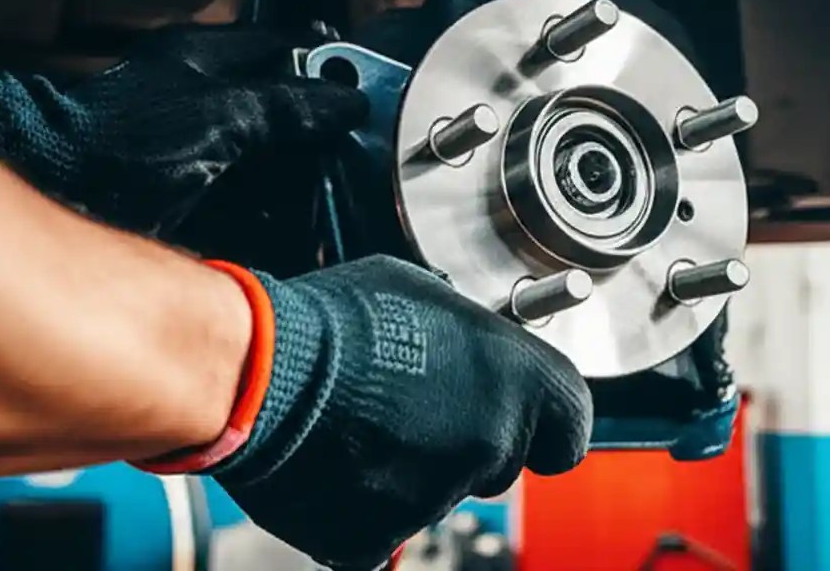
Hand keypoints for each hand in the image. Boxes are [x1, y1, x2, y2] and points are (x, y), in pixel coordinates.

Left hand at [0, 24, 365, 234]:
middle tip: (361, 153)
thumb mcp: (217, 115)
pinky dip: (282, 214)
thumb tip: (347, 101)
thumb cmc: (114, 139)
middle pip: (287, 108)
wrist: (53, 192)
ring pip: (275, 157)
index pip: (286, 47)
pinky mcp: (195, 193)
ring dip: (307, 180)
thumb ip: (286, 106)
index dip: (329, 63)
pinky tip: (306, 229)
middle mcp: (208, 100)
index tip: (368, 85)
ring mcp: (200, 148)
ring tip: (342, 198)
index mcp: (208, 59)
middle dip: (324, 133)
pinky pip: (253, 200)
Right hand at [212, 255, 591, 569]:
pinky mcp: (378, 539)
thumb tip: (468, 332)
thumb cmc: (334, 321)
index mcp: (516, 379)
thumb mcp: (419, 290)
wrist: (257, 374)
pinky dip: (361, 506)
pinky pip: (382, 530)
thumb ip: (465, 326)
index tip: (532, 426)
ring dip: (410, 469)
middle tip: (413, 407)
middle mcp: (490, 442)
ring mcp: (437, 498)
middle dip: (467, 441)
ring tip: (359, 422)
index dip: (549, 426)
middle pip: (501, 460)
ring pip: (439, 494)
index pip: (572, 425)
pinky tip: (334, 461)